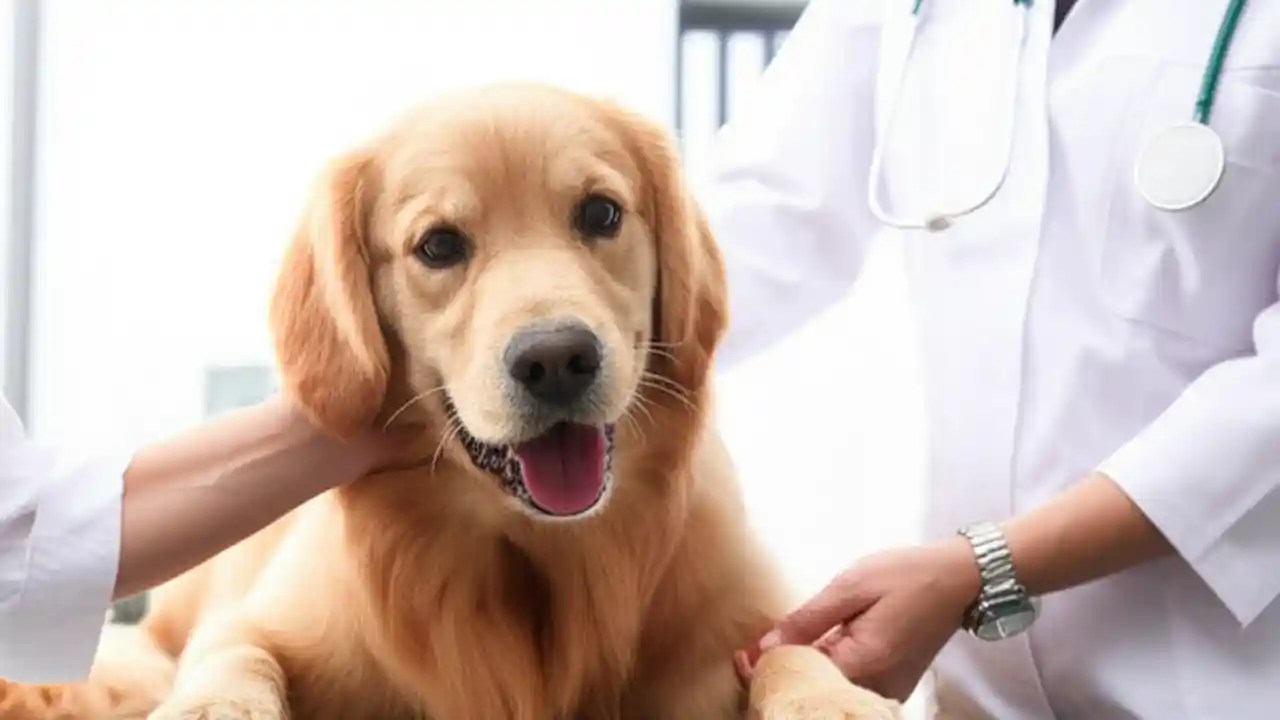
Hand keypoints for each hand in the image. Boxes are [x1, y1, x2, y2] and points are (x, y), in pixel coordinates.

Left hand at [738, 538, 980, 701]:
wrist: (961, 578)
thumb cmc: (907, 574)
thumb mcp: (850, 586)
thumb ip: (806, 620)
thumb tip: (765, 648)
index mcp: (865, 664)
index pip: (801, 681)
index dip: (765, 673)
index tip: (740, 658)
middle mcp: (877, 688)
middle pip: (814, 695)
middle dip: (778, 678)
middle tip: (748, 657)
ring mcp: (887, 691)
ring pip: (830, 694)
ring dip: (799, 677)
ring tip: (770, 655)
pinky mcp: (893, 686)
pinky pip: (849, 687)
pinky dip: (823, 675)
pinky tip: (806, 656)